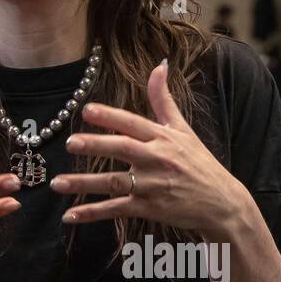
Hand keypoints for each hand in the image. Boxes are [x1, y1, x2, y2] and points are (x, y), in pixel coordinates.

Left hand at [50, 60, 253, 240]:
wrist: (223, 203)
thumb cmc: (199, 163)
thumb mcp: (183, 129)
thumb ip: (163, 99)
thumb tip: (158, 66)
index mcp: (162, 138)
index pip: (132, 123)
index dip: (110, 116)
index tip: (87, 111)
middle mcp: (157, 159)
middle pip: (123, 149)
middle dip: (96, 145)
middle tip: (71, 144)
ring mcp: (153, 185)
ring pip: (114, 182)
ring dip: (85, 184)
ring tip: (57, 183)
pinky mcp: (150, 208)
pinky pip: (117, 210)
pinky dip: (93, 213)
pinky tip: (70, 215)